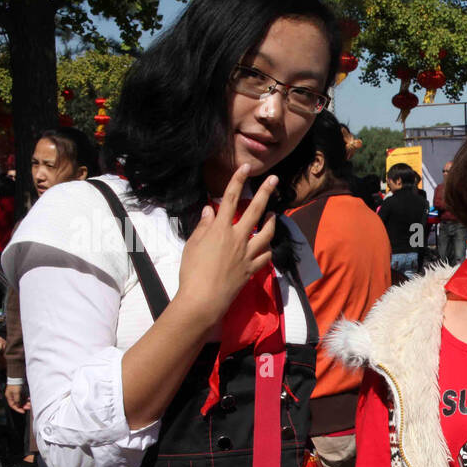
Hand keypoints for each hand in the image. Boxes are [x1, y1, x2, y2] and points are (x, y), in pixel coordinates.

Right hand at [5, 383, 29, 412]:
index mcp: (9, 397)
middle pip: (17, 403)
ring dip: (25, 403)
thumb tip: (18, 405)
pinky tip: (29, 399)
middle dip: (23, 406)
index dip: (17, 409)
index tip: (23, 411)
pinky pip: (23, 397)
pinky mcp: (19, 392)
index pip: (12, 405)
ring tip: (30, 404)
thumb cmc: (15, 384)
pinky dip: (26, 399)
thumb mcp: (16, 392)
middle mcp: (12, 396)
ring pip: (21, 401)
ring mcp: (16, 394)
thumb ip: (17, 399)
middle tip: (28, 407)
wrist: (16, 377)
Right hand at [176, 164, 277, 325]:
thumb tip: (210, 209)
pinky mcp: (252, 269)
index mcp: (220, 229)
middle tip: (274, 180)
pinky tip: (266, 246)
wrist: (204, 299)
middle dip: (265, 192)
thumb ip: (204, 226)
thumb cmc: (192, 271)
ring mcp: (248, 254)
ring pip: (266, 233)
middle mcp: (237, 238)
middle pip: (254, 211)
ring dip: (271, 222)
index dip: (238, 180)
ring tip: (274, 214)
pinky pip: (265, 256)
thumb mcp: (193, 245)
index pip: (229, 199)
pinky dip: (266, 249)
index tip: (246, 167)